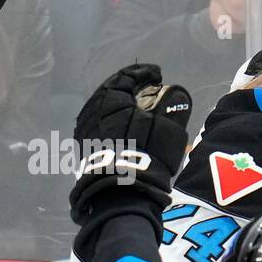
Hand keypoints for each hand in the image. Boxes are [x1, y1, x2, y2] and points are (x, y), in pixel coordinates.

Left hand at [70, 64, 191, 225]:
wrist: (121, 189)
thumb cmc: (147, 153)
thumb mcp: (169, 128)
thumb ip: (175, 107)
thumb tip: (178, 94)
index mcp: (112, 97)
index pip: (128, 76)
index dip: (144, 72)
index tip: (157, 73)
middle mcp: (94, 107)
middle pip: (111, 89)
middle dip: (129, 85)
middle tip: (145, 85)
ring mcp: (85, 126)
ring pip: (102, 106)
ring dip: (118, 102)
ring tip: (134, 105)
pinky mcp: (84, 144)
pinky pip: (98, 122)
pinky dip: (110, 118)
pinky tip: (121, 125)